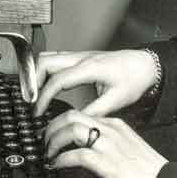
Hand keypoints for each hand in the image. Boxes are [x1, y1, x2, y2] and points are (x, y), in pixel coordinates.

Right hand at [34, 49, 157, 116]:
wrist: (145, 64)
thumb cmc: (134, 79)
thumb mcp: (116, 100)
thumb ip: (94, 112)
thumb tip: (75, 122)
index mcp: (89, 68)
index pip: (57, 80)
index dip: (43, 97)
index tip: (38, 111)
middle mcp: (82, 58)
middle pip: (45, 61)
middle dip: (33, 80)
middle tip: (31, 100)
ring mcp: (80, 55)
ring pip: (49, 56)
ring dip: (38, 73)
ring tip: (36, 93)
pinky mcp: (81, 56)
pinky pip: (56, 57)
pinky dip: (46, 69)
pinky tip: (47, 83)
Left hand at [43, 109, 166, 177]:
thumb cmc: (147, 171)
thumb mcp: (126, 148)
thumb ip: (106, 144)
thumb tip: (82, 151)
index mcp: (115, 124)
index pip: (82, 113)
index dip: (62, 122)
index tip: (54, 132)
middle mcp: (110, 130)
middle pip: (72, 116)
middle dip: (52, 127)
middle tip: (45, 140)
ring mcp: (108, 144)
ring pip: (71, 129)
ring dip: (54, 141)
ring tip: (49, 152)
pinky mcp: (106, 162)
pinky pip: (76, 154)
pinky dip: (62, 158)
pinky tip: (58, 165)